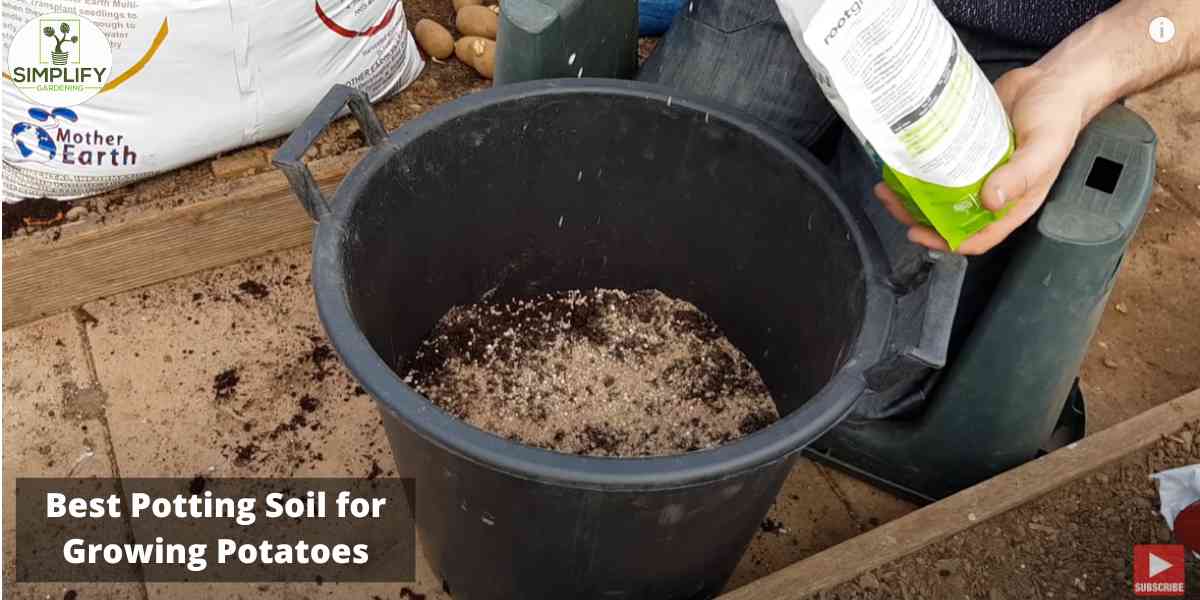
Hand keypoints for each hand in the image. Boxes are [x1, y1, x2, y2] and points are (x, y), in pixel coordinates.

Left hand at [874, 64, 1089, 254]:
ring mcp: (978, 170)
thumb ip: (1021, 175)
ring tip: (887, 183)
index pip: (977, 236)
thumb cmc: (1059, 114)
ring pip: (939, 192)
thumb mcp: (1045, 147)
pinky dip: (920, 167)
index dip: (946, 240)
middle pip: (949, 216)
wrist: (1055, 78)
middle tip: (891, 200)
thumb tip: (991, 201)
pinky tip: (902, 160)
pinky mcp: (966, 149)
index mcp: (1015, 201)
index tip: (916, 232)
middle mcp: (993, 190)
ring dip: (912, 192)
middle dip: (917, 214)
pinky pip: (940, 165)